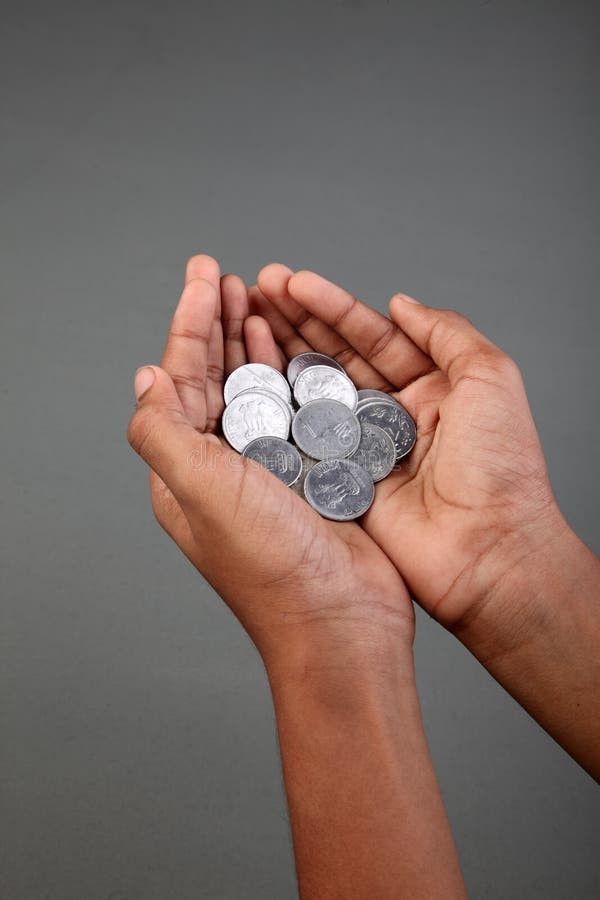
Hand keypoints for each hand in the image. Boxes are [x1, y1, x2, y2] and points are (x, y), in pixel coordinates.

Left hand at [127, 256, 413, 676]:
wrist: (343, 623)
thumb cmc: (273, 566)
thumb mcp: (202, 493)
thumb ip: (163, 432)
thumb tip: (144, 376)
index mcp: (184, 473)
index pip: (178, 379)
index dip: (188, 323)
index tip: (204, 273)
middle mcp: (221, 468)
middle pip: (214, 378)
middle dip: (217, 324)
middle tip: (229, 276)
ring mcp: (267, 471)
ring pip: (255, 390)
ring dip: (253, 341)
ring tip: (258, 298)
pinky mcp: (310, 475)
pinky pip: (295, 410)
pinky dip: (294, 374)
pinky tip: (295, 348)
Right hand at [250, 264, 567, 638]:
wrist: (487, 550)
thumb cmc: (499, 464)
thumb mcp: (490, 378)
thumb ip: (447, 332)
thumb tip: (401, 303)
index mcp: (433, 386)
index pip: (374, 335)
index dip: (332, 307)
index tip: (293, 281)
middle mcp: (395, 414)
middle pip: (338, 358)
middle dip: (298, 322)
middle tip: (257, 290)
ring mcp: (365, 449)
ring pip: (317, 394)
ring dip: (282, 356)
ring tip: (246, 320)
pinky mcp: (344, 483)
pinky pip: (308, 441)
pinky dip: (281, 410)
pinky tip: (252, 379)